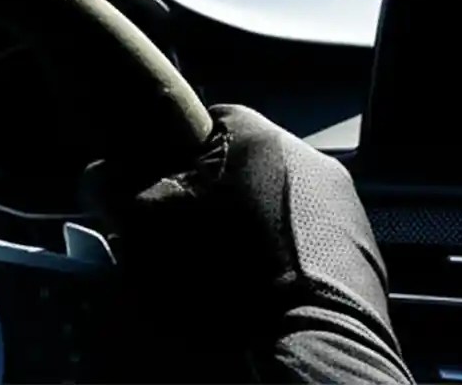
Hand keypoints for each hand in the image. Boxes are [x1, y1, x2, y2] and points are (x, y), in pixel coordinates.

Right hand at [108, 104, 411, 382]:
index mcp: (258, 135)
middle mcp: (310, 157)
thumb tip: (99, 176)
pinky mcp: (363, 250)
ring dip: (254, 224)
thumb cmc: (224, 271)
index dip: (180, 157)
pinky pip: (310, 239)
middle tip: (192, 234)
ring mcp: (345, 205)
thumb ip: (113, 185)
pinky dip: (287, 256)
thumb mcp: (146, 221)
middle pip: (247, 163)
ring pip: (280, 200)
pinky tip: (264, 287)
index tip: (166, 191)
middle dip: (218, 194)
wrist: (307, 342)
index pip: (209, 120)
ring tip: (230, 268)